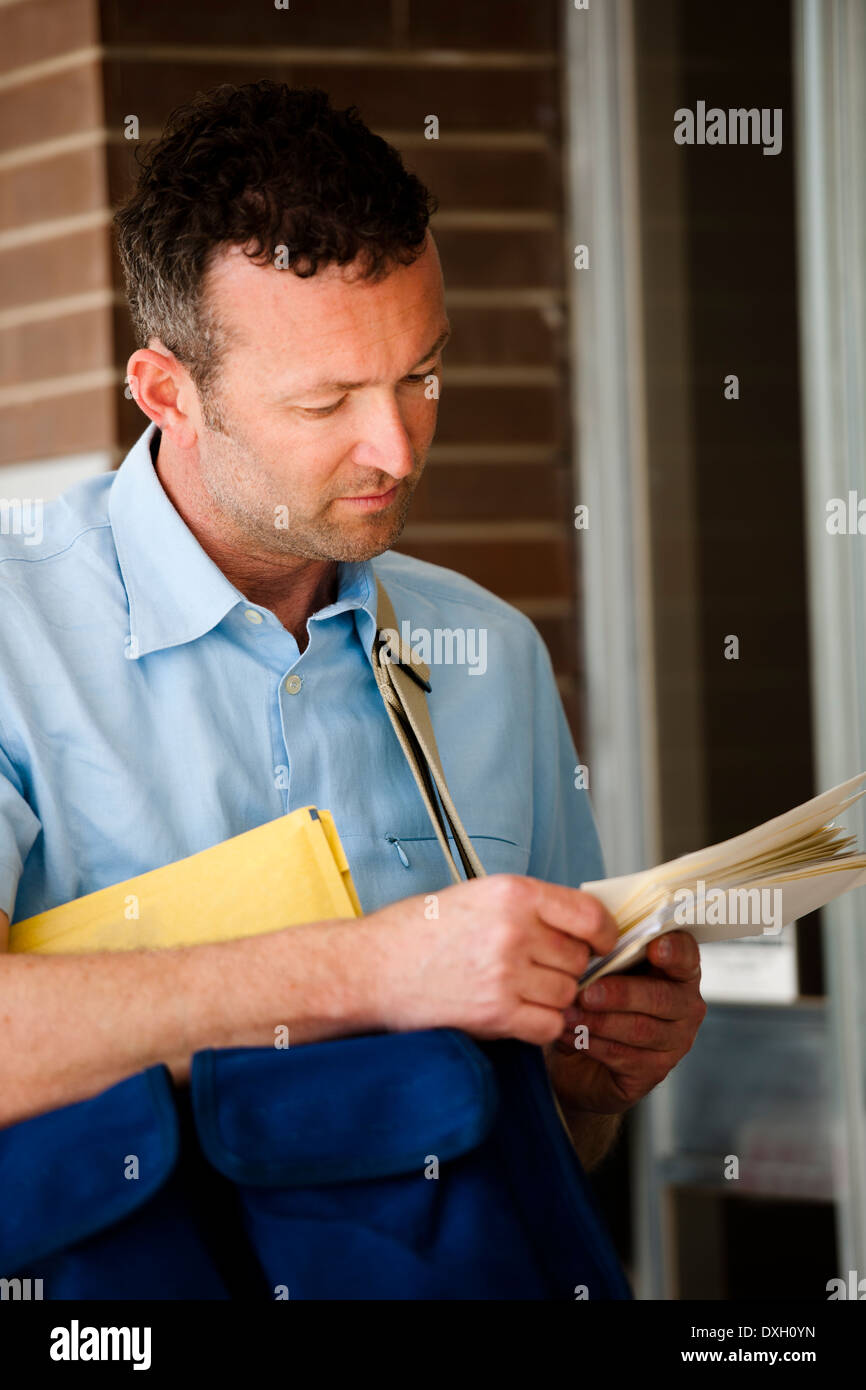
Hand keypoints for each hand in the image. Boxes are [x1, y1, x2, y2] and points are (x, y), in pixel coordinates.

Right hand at [362, 875, 618, 1045]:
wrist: (369, 968)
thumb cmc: (418, 932)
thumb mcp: (477, 896)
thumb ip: (529, 907)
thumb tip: (583, 925)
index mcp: (513, 893)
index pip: (590, 914)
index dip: (603, 933)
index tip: (599, 943)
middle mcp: (514, 930)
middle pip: (579, 958)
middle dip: (565, 967)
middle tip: (534, 969)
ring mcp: (506, 973)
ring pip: (567, 993)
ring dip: (551, 997)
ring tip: (516, 989)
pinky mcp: (495, 1013)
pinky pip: (550, 1026)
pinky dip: (540, 1026)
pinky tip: (516, 1014)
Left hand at [549, 930, 705, 1113]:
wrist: (582, 1056)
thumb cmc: (597, 1001)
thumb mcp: (602, 972)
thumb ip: (606, 957)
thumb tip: (587, 945)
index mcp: (677, 970)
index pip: (687, 955)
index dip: (674, 950)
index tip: (655, 947)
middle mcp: (685, 1006)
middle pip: (660, 997)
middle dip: (620, 994)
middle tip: (586, 993)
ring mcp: (675, 1041)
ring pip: (640, 1029)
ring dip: (599, 1022)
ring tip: (568, 1014)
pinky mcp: (655, 1071)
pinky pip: (624, 1055)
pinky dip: (591, 1043)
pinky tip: (569, 1034)